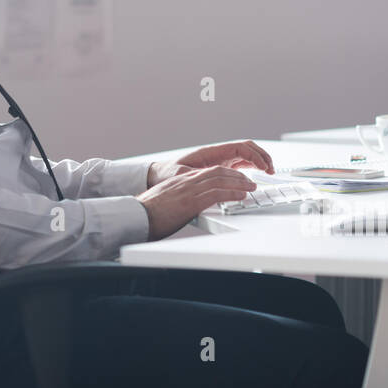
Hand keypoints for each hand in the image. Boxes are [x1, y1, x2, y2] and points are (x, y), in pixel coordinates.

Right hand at [135, 165, 257, 239]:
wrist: (137, 216)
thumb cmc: (148, 213)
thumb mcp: (165, 201)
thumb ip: (178, 200)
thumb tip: (184, 208)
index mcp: (181, 181)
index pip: (208, 172)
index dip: (225, 174)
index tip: (235, 179)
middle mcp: (187, 181)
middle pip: (218, 172)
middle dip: (236, 176)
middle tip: (249, 181)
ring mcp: (190, 190)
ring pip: (221, 179)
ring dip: (239, 183)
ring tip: (251, 187)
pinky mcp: (192, 201)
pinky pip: (217, 193)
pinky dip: (232, 193)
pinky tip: (241, 195)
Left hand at [146, 140, 273, 187]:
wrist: (162, 175)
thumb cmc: (169, 173)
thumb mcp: (182, 174)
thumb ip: (197, 175)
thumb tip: (212, 176)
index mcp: (212, 152)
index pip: (240, 148)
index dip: (254, 156)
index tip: (263, 167)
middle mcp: (219, 154)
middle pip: (247, 148)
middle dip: (262, 156)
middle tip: (271, 170)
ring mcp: (222, 160)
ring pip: (247, 155)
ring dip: (260, 161)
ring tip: (269, 172)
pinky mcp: (222, 168)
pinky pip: (242, 164)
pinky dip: (253, 167)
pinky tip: (258, 175)